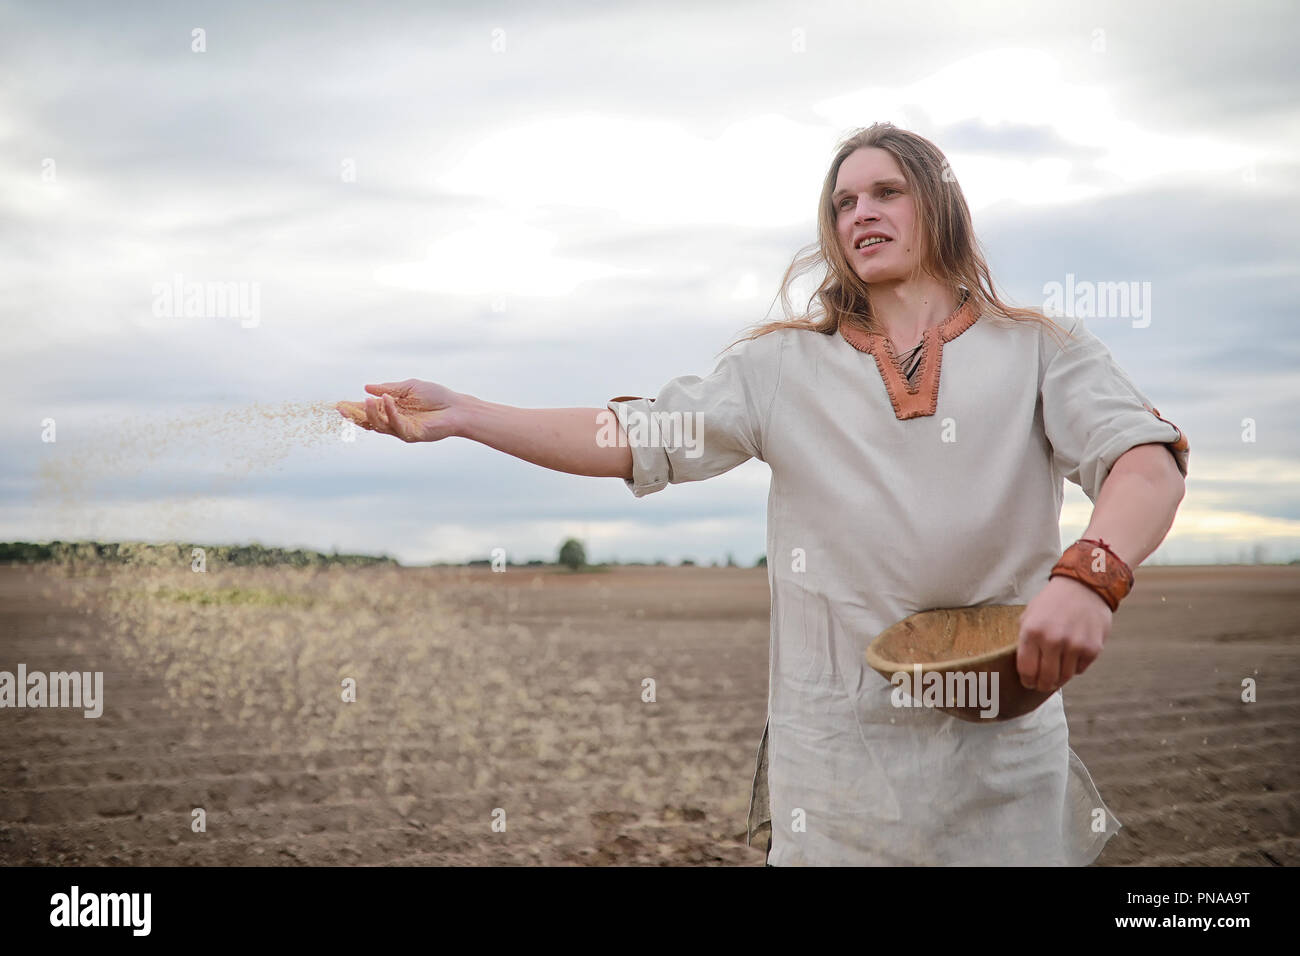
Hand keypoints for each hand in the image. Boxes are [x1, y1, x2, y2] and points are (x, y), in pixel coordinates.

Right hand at [335, 379, 463, 442]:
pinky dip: (390, 412)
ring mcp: (402, 430)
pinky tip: (386, 400)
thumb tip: (366, 388)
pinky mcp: (412, 434)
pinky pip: (397, 424)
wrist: (457, 407)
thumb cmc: (436, 396)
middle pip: (370, 422)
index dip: (354, 408)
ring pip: (380, 425)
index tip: (339, 404)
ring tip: (365, 401)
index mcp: (392, 410)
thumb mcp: (409, 387)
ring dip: (371, 414)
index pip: (369, 410)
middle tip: (342, 408)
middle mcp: (394, 422)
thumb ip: (389, 388)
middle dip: (355, 416)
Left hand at [1015, 575, 1112, 691]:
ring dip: (1059, 678)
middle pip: (1046, 678)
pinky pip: (1080, 669)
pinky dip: (1075, 667)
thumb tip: (1024, 666)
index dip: (1027, 680)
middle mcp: (1053, 640)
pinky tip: (1072, 656)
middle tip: (1042, 685)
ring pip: (1064, 677)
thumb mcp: (1030, 614)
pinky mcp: (1092, 649)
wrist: (1085, 586)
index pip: (1026, 669)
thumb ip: (1025, 639)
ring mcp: (1074, 645)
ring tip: (1056, 672)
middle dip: (1042, 685)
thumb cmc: (1053, 601)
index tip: (1028, 682)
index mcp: (1032, 631)